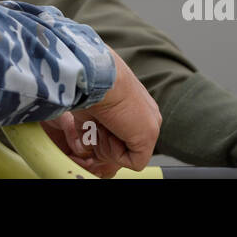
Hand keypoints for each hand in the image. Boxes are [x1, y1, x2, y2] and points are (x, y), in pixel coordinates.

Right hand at [41, 46, 159, 176]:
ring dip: (105, 145)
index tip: (92, 125)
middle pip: (124, 146)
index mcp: (135, 105)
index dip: (101, 138)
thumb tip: (86, 145)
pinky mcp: (149, 136)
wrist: (94, 75)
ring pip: (126, 154)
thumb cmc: (87, 83)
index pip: (121, 135)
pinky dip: (114, 153)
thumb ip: (93, 128)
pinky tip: (109, 131)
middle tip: (95, 125)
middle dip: (103, 143)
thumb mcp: (89, 110)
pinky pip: (134, 162)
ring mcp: (150, 125)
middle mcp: (146, 115)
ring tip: (101, 124)